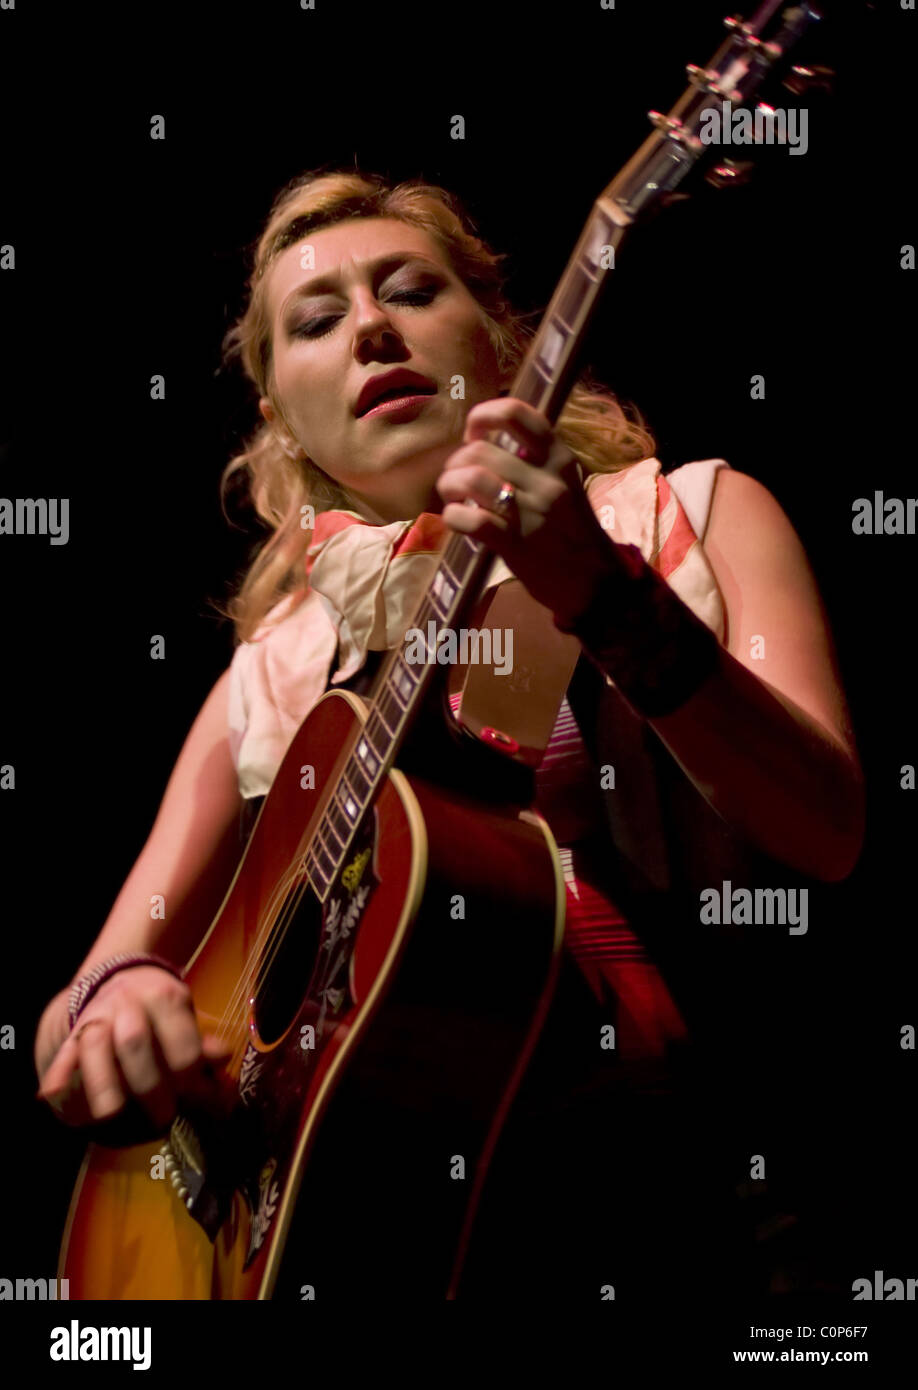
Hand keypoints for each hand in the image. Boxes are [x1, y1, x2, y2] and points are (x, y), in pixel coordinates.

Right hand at [36, 966, 231, 1135]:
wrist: (124, 978)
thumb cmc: (163, 1011)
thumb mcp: (189, 1017)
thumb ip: (203, 1042)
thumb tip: (222, 1060)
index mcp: (164, 996)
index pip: (178, 1038)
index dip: (188, 1073)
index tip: (194, 1097)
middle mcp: (128, 1002)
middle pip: (133, 1042)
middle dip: (148, 1084)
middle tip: (163, 1115)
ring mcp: (98, 1016)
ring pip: (95, 1046)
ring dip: (103, 1083)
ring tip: (112, 1113)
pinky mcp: (75, 1032)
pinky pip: (64, 1053)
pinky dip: (58, 1073)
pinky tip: (53, 1095)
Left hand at [436, 396, 620, 628]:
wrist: (597, 583)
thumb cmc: (574, 533)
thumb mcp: (565, 486)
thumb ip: (534, 464)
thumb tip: (484, 446)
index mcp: (560, 458)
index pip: (516, 413)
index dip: (483, 416)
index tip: (474, 434)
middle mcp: (548, 480)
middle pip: (479, 449)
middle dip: (455, 462)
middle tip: (456, 478)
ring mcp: (532, 512)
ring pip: (471, 478)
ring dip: (449, 485)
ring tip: (452, 497)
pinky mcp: (517, 544)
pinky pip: (471, 519)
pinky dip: (453, 516)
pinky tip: (456, 520)